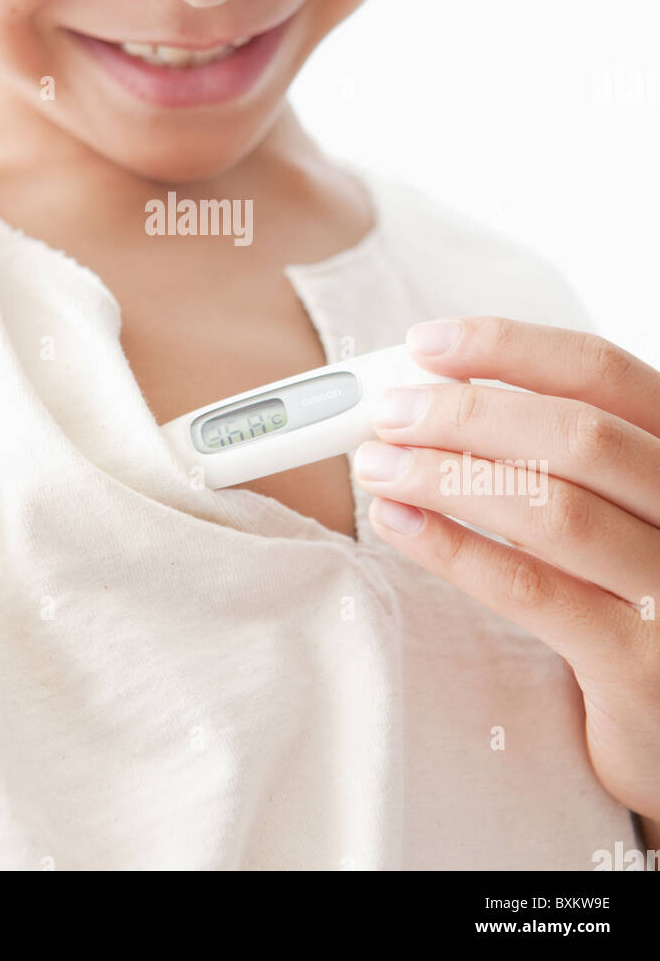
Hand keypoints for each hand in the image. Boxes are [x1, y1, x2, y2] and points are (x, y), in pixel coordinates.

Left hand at [352, 316, 659, 831]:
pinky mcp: (639, 667)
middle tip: (386, 414)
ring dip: (446, 478)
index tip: (426, 344)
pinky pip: (533, 591)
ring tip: (377, 466)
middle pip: (577, 435)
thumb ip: (545, 455)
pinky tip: (399, 524)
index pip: (601, 373)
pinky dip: (454, 551)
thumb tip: (428, 399)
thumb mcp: (602, 508)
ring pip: (551, 510)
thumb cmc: (618, 596)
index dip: (509, 348)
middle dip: (464, 415)